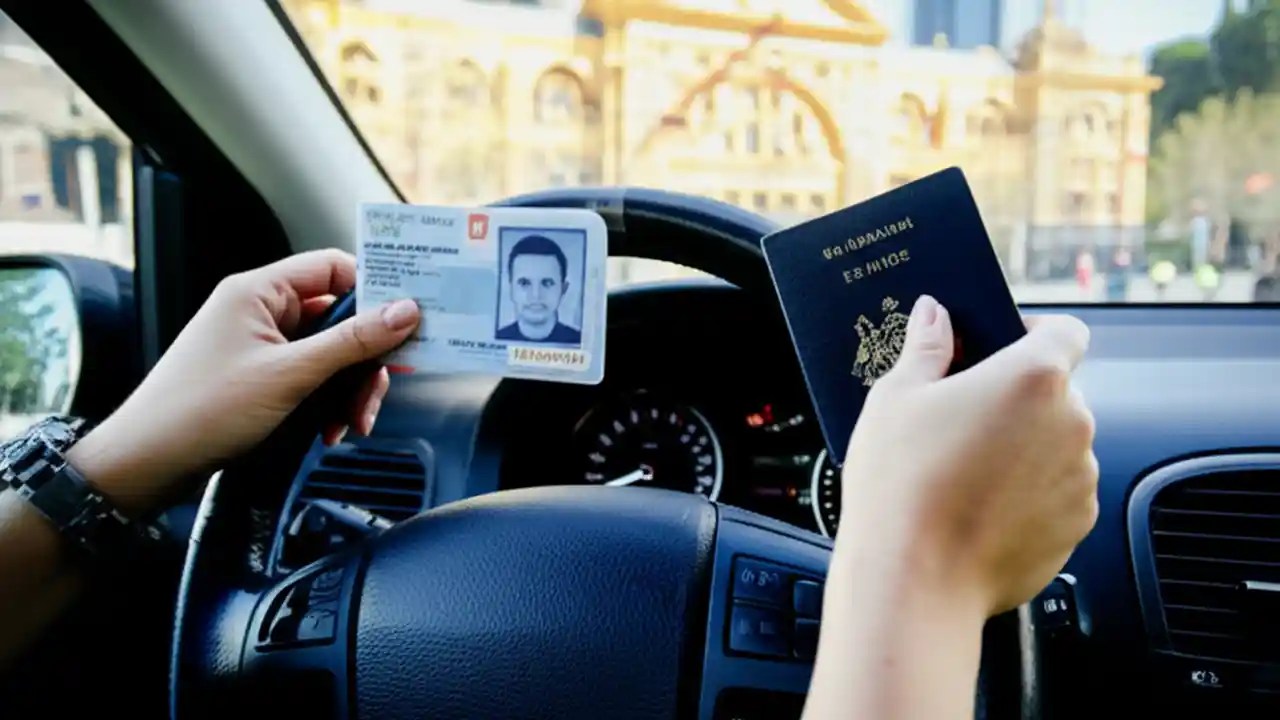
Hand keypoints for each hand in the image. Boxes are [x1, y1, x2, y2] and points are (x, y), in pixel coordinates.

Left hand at [66, 249, 420, 514]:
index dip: (374, 289)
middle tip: (379, 388)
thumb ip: (351, 341)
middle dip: (365, 358)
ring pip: (330, 353)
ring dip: (349, 388)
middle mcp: (260, 311)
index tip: (406, 320)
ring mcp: (260, 345)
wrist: (147, 464)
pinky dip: (329, 402)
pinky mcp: (260, 376)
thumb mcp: (289, 375)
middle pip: (338, 316)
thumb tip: (404, 311)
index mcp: (258, 291)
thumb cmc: (199, 412)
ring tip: (353, 421)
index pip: (333, 267)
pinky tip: (331, 429)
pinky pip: (312, 378)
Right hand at [840, 295, 1096, 615]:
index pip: (1066, 330)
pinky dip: (1028, 494)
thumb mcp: (897, 398)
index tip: (1004, 344)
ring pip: (1056, 445)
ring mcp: (1080, 479)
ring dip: (1024, 447)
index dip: (1036, 331)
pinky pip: (1056, 493)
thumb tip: (934, 315)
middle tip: (961, 417)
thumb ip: (926, 347)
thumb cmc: (902, 485)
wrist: (914, 579)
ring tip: (965, 470)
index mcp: (1034, 377)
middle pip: (1056, 391)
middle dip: (1016, 398)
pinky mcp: (1075, 526)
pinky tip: (978, 506)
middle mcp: (1072, 424)